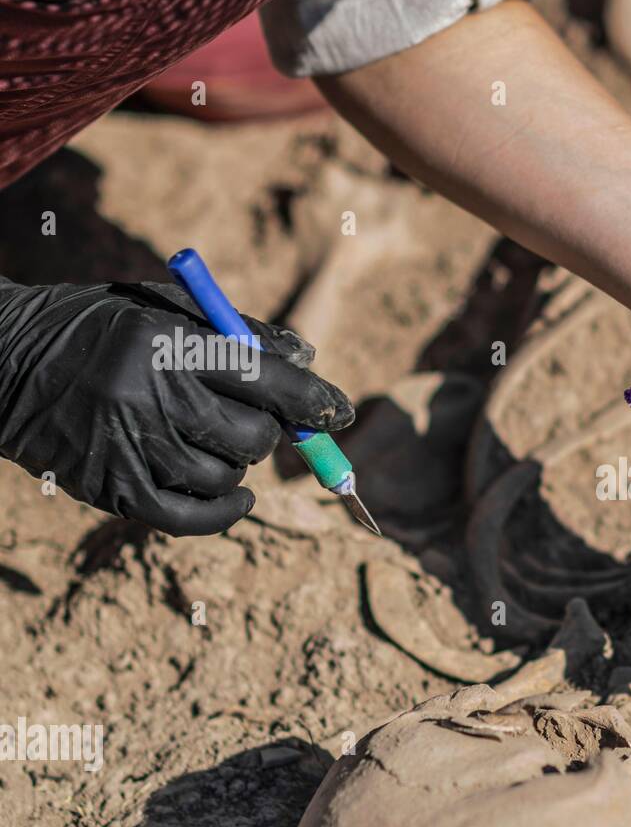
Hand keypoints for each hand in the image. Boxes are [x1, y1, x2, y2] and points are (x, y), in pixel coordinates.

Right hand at [0, 278, 353, 535]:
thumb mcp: (159, 308)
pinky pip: (192, 517)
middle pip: (252, 435)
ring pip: (226, 476)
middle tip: (254, 419)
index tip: (340, 412)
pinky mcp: (112, 488)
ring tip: (211, 439)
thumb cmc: (95, 327)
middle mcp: (145, 396)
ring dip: (237, 464)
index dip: (312, 399)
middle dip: (268, 430)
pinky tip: (239, 497)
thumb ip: (235, 331)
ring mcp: (127, 448)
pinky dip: (225, 511)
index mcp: (162, 343)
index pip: (263, 377)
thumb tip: (307, 361)